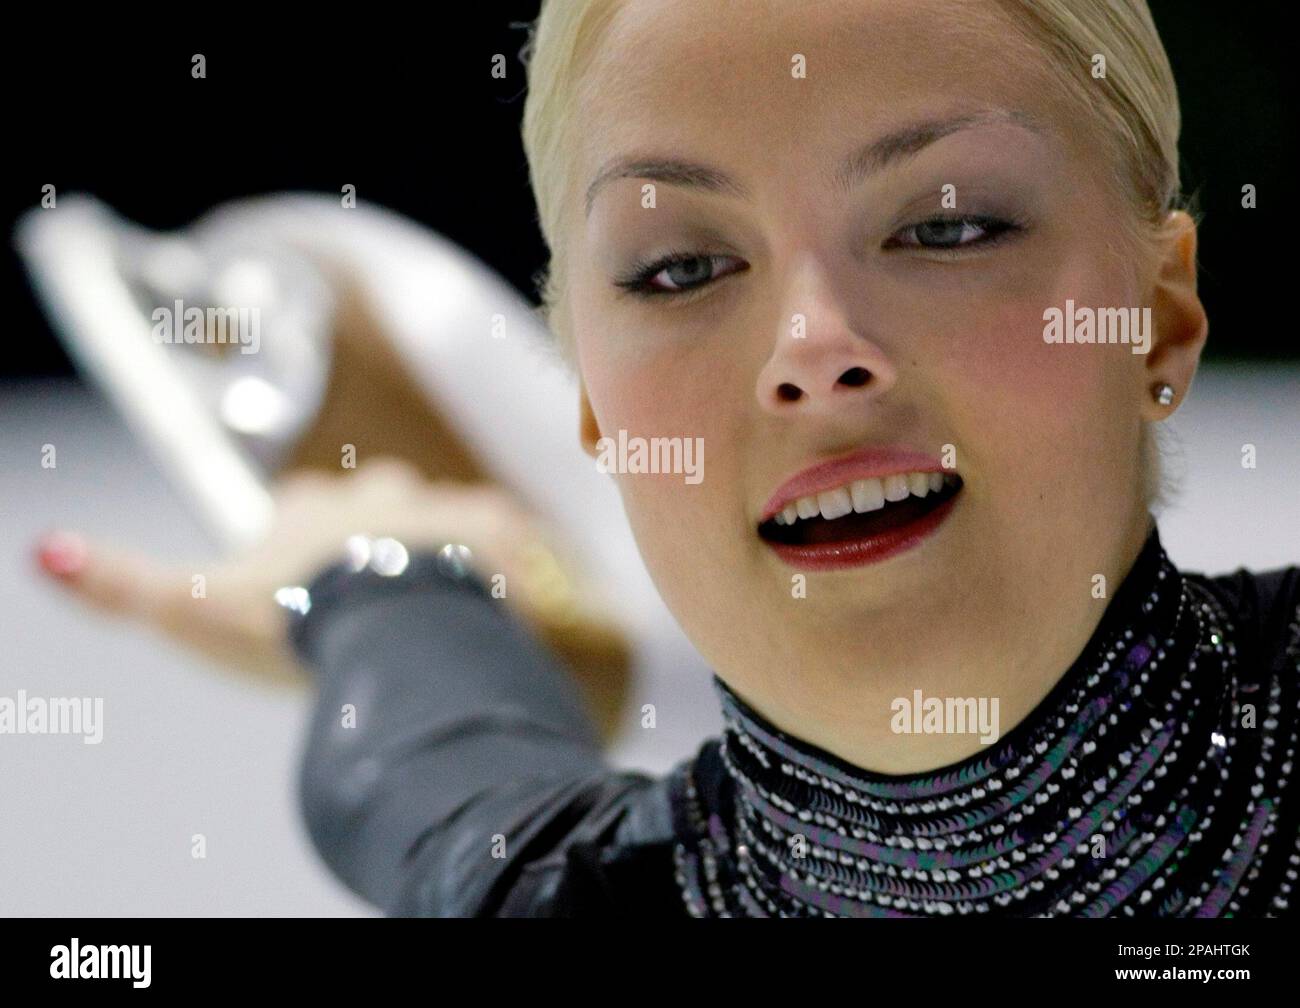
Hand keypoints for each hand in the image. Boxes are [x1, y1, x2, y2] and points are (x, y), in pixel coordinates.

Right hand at [33, 459, 630, 736]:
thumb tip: (45, 551)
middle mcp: (377, 495)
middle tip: (371, 593)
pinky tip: (493, 602)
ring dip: (436, 554)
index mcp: (310, 510)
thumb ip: (122, 584)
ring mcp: (441, 508)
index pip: (301, 507)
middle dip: (372, 537)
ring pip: (440, 520)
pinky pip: (505, 538)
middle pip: (375, 502)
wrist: (395, 631)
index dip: (301, 539)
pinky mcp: (499, 530)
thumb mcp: (192, 610)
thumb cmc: (291, 620)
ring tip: (433, 607)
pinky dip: (499, 566)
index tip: (306, 580)